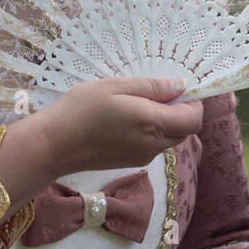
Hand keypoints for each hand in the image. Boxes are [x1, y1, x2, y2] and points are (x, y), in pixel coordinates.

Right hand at [32, 75, 202, 174]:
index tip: (180, 87)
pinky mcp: (131, 161)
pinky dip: (151, 130)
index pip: (194, 119)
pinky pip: (153, 144)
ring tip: (137, 103)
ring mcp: (143, 156)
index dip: (194, 102)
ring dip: (165, 121)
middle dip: (180, 111)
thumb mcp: (116, 86)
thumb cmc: (81, 109)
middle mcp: (153, 145)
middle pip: (185, 130)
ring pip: (170, 138)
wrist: (54, 144)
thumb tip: (181, 87)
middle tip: (157, 92)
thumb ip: (152, 87)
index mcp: (153, 124)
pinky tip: (126, 118)